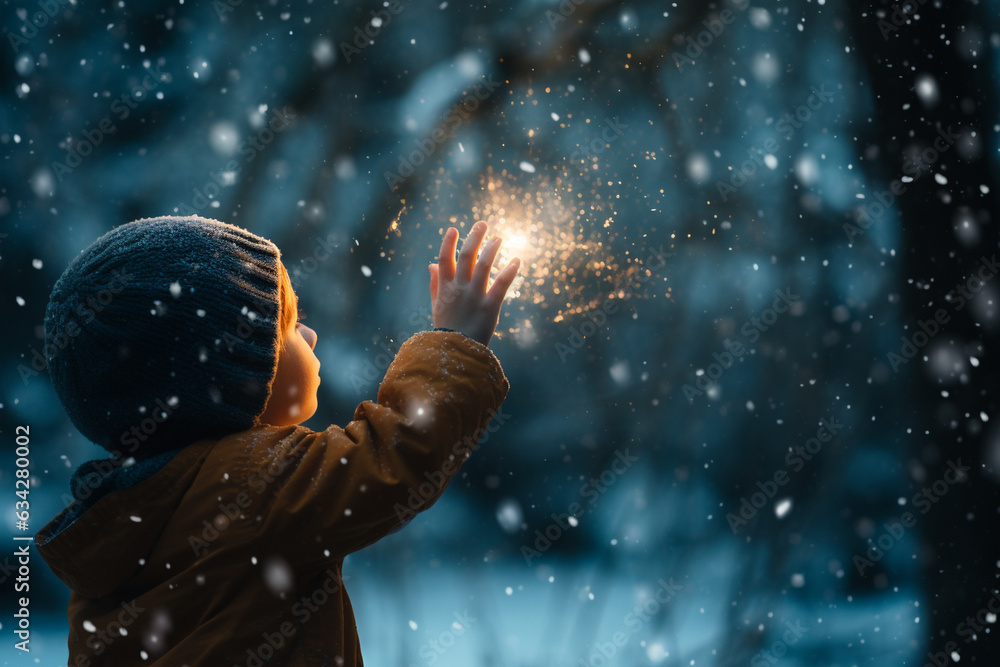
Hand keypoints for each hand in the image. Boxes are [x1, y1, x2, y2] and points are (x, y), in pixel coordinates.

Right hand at [428, 221, 519, 345]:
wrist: (456, 353)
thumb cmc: (447, 329)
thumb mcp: (436, 306)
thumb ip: (435, 284)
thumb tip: (432, 263)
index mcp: (445, 288)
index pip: (445, 259)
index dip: (449, 242)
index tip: (454, 229)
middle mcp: (459, 289)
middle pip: (466, 256)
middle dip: (474, 237)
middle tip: (483, 224)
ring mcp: (475, 296)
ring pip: (484, 265)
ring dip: (492, 248)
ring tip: (499, 238)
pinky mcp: (491, 306)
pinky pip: (502, 284)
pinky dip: (510, 270)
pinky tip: (517, 260)